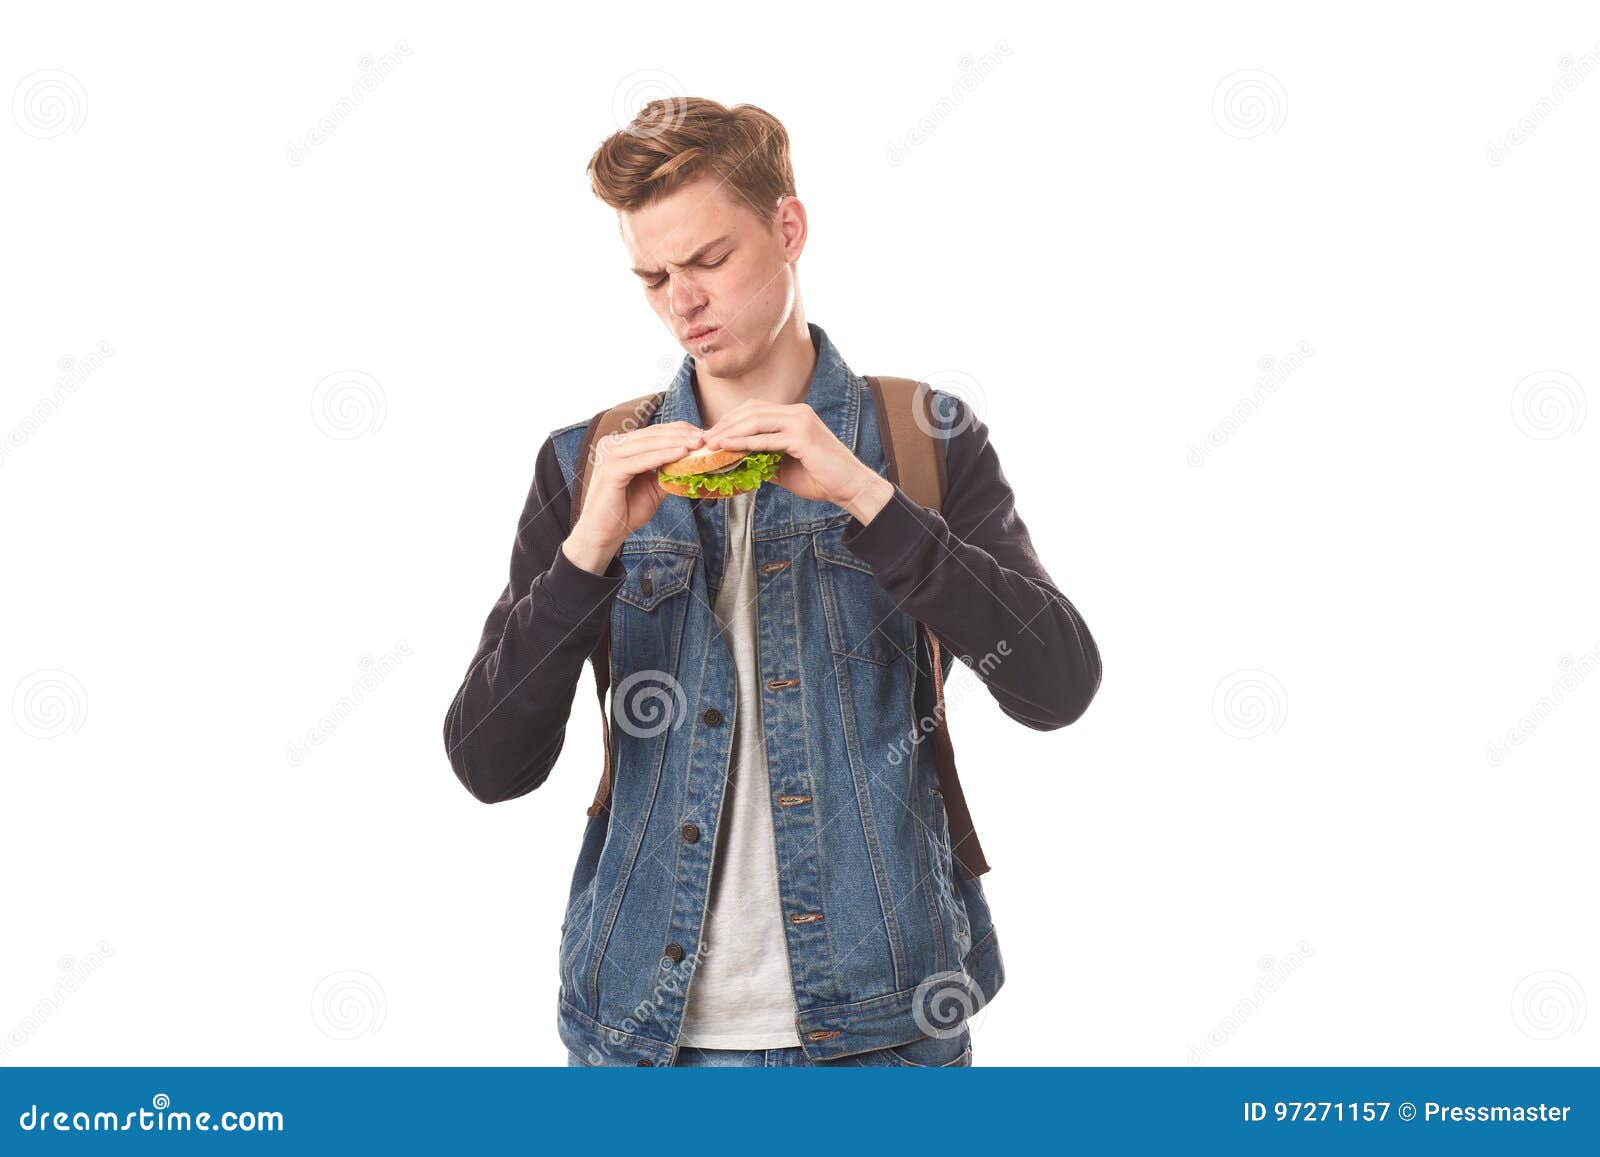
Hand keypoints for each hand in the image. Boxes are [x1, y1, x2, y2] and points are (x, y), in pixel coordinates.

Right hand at [563, 420, 703, 572]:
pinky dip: (663, 456)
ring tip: (698, 444)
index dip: (680, 430)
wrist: (604, 534)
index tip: (704, 435)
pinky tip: (681, 453)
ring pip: (649, 443)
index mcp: (622, 445)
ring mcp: (610, 455)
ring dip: (676, 442)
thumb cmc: (627, 511)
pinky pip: (642, 460)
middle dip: (682, 434)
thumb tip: (695, 462)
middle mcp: (613, 445)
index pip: (655, 432)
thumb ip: (669, 471)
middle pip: (653, 434)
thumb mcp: (654, 487)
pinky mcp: (610, 469)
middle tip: (705, 437)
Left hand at [702, 401, 892, 521]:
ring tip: (710, 443)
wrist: (850, 487)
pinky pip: (766, 438)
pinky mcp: (802, 437)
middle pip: (752, 410)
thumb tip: (737, 463)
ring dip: (729, 431)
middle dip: (724, 423)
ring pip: (756, 420)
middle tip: (704, 438)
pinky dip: (743, 442)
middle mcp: (798, 412)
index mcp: (795, 415)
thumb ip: (764, 460)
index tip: (712, 435)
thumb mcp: (786, 467)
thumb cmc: (821, 479)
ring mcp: (800, 422)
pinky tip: (726, 447)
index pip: (755, 410)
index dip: (731, 420)